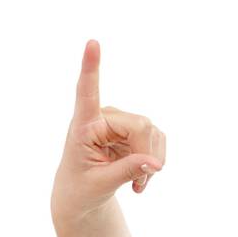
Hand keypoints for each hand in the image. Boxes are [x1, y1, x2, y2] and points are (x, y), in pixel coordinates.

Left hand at [51, 39, 166, 222]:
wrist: (82, 193)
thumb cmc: (81, 189)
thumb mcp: (99, 185)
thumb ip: (126, 172)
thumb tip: (155, 164)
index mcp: (84, 125)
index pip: (87, 93)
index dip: (91, 67)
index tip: (91, 43)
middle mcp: (104, 116)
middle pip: (141, 126)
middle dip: (146, 156)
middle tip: (139, 184)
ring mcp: (121, 120)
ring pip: (152, 133)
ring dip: (151, 163)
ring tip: (138, 184)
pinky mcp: (135, 129)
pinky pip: (157, 140)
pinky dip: (154, 162)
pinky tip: (142, 178)